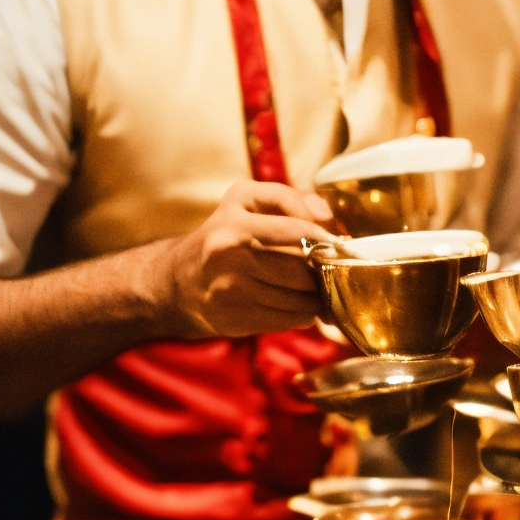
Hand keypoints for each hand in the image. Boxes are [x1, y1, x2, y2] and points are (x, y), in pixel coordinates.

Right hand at [159, 181, 333, 337]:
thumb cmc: (225, 234)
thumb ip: (289, 199)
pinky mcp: (233, 320)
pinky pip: (287, 320)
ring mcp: (229, 291)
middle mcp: (228, 255)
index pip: (297, 231)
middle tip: (327, 270)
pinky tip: (296, 305)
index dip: (325, 241)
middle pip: (301, 269)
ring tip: (314, 289)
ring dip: (315, 298)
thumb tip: (326, 217)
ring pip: (299, 299)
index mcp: (235, 221)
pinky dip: (301, 315)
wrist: (180, 279)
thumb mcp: (247, 201)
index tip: (339, 246)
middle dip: (321, 272)